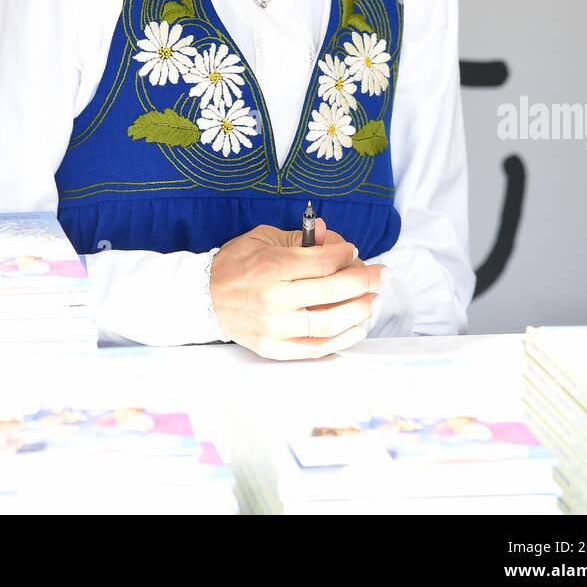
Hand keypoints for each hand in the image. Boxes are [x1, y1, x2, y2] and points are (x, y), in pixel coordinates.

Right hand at [209, 217, 386, 360]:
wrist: (203, 296)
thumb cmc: (236, 263)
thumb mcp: (264, 238)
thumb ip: (300, 238)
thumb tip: (332, 237)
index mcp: (271, 267)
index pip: (322, 263)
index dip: (346, 255)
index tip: (355, 251)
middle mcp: (273, 299)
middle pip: (332, 290)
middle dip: (364, 280)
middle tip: (383, 274)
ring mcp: (274, 328)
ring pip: (329, 323)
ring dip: (359, 311)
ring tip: (373, 300)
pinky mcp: (273, 348)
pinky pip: (315, 348)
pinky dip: (342, 340)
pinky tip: (358, 328)